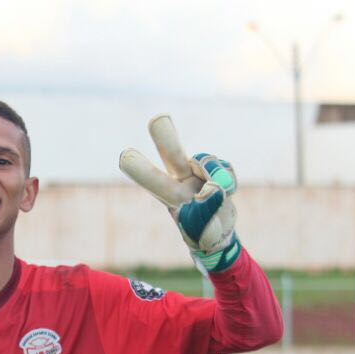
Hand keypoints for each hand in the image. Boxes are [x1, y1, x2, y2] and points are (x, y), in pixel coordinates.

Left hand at [119, 115, 241, 271]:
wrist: (218, 232)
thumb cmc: (202, 232)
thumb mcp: (203, 232)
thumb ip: (208, 211)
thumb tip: (214, 187)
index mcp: (170, 195)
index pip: (154, 180)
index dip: (141, 169)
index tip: (124, 157)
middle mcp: (182, 178)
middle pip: (173, 154)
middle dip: (166, 137)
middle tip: (157, 120)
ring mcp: (199, 172)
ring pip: (207, 161)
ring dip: (214, 174)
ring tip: (219, 193)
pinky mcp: (217, 169)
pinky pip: (225, 168)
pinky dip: (229, 180)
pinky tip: (226, 192)